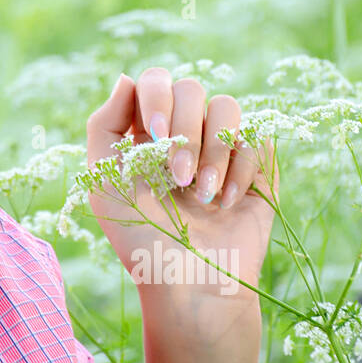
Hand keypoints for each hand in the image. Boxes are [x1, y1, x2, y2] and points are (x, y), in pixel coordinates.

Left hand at [85, 67, 278, 304]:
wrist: (190, 285)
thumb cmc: (139, 238)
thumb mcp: (103, 182)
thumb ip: (104, 125)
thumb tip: (125, 77)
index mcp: (147, 131)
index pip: (156, 80)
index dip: (156, 95)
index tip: (151, 130)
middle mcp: (186, 133)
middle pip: (193, 88)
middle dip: (184, 131)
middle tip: (176, 177)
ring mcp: (223, 148)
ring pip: (228, 107)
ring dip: (213, 150)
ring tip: (201, 196)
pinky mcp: (257, 168)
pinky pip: (258, 138)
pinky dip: (239, 171)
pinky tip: (224, 205)